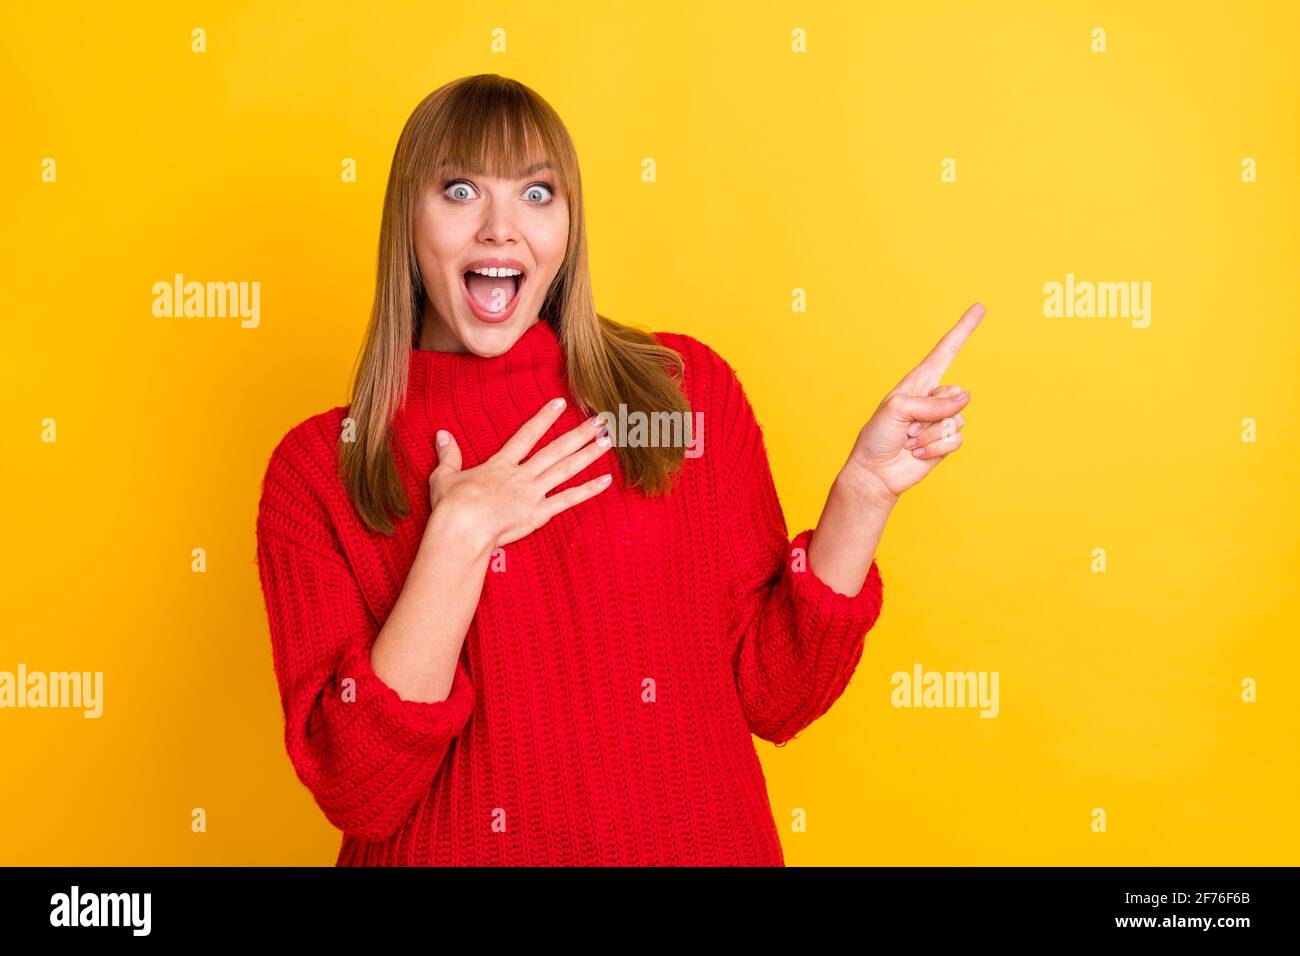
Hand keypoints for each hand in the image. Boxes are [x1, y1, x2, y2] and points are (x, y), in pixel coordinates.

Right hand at [428, 398, 613, 549]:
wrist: (462, 528)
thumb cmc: (451, 506)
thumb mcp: (445, 476)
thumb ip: (448, 455)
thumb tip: (442, 434)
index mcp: (500, 464)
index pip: (527, 435)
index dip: (545, 418)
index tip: (561, 403)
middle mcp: (521, 475)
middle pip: (555, 449)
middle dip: (579, 434)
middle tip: (600, 420)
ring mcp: (532, 493)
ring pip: (566, 469)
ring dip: (588, 454)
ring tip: (607, 441)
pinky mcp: (538, 514)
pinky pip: (568, 500)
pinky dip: (588, 490)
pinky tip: (606, 480)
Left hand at [843, 302, 984, 504]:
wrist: (876, 472)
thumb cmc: (878, 436)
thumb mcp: (897, 409)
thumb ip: (931, 401)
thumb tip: (965, 397)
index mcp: (918, 383)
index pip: (945, 352)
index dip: (962, 330)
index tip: (979, 308)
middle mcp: (933, 398)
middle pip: (955, 395)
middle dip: (931, 414)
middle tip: (907, 427)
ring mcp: (941, 420)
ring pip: (957, 420)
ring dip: (930, 434)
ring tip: (910, 440)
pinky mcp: (946, 442)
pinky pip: (956, 440)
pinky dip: (935, 448)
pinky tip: (918, 452)